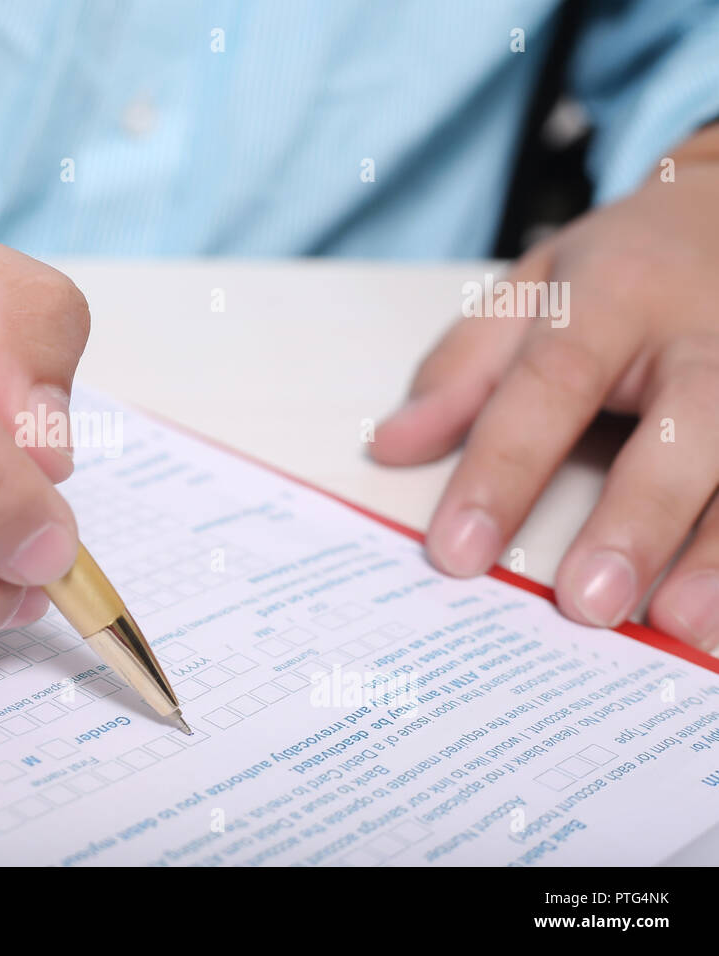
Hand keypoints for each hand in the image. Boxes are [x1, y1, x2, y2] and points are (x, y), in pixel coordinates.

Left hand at [372, 125, 718, 651]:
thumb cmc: (621, 269)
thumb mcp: (531, 289)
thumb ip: (462, 370)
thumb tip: (389, 446)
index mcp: (614, 297)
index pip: (550, 384)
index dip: (504, 470)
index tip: (458, 552)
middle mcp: (707, 334)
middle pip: (687, 425)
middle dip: (638, 520)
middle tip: (587, 606)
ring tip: (686, 630)